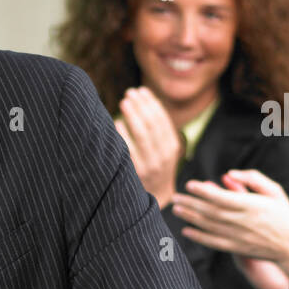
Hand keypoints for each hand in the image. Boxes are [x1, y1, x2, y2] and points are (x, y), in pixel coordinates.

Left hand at [115, 87, 182, 207]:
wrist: (155, 198)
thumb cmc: (155, 168)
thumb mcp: (163, 150)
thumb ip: (157, 130)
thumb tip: (143, 100)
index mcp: (172, 147)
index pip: (163, 120)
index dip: (152, 103)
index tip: (141, 90)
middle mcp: (164, 155)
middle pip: (153, 124)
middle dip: (141, 106)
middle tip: (130, 92)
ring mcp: (151, 164)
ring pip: (143, 135)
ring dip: (133, 115)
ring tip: (124, 101)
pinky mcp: (137, 173)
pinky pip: (130, 150)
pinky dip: (124, 135)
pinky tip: (117, 123)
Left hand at [171, 169, 288, 287]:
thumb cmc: (282, 215)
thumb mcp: (274, 192)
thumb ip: (253, 179)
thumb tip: (228, 174)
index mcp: (251, 205)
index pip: (221, 197)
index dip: (203, 191)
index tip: (189, 185)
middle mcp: (242, 221)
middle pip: (210, 211)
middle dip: (190, 203)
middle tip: (175, 197)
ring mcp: (238, 237)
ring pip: (208, 226)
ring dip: (190, 217)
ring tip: (176, 210)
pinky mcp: (236, 249)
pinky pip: (213, 242)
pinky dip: (198, 237)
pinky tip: (186, 231)